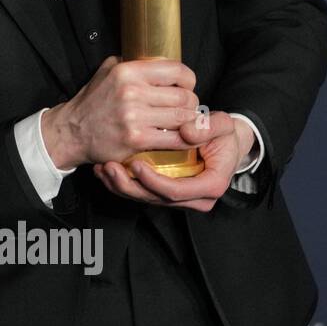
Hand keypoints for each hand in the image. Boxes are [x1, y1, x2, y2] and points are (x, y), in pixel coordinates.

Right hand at [42, 56, 199, 170]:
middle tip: (184, 109)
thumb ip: (130, 62)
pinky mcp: (136, 139)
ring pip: (183, 118)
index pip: (177, 70)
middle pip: (185, 97)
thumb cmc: (92, 103)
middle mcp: (131, 91)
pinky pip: (176, 139)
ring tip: (182, 123)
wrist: (72, 131)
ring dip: (188, 123)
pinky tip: (182, 137)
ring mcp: (134, 117)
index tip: (186, 87)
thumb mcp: (106, 71)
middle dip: (190, 104)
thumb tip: (156, 59)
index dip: (189, 80)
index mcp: (127, 72)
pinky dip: (185, 139)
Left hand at [94, 110, 249, 212]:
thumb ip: (209, 127)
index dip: (153, 181)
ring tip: (102, 167)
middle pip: (155, 199)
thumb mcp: (223, 126)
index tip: (135, 165)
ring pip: (143, 198)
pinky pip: (139, 191)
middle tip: (109, 167)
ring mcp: (177, 197)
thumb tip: (187, 132)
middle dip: (129, 186)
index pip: (176, 192)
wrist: (222, 143)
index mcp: (210, 186)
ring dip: (119, 185)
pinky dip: (119, 182)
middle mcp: (193, 198)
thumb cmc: (223, 134)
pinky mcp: (163, 192)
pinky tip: (104, 169)